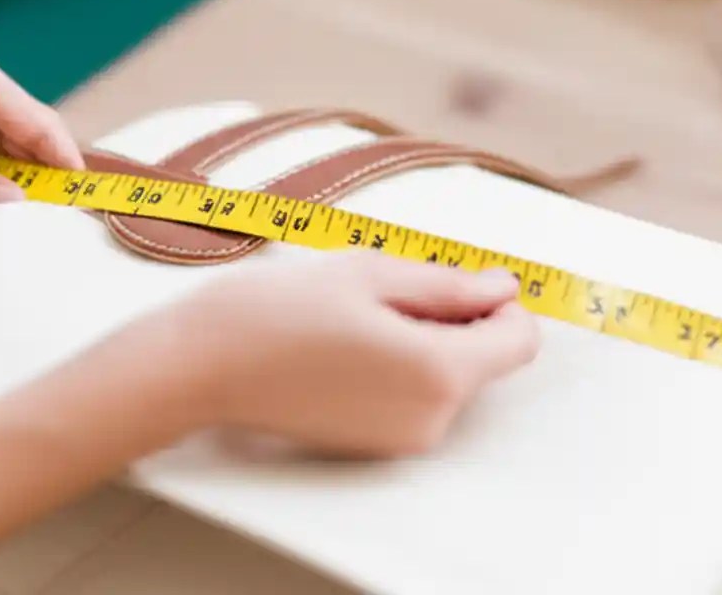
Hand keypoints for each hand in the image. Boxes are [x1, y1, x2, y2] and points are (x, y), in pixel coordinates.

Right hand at [174, 251, 539, 457]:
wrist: (202, 367)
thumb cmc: (275, 313)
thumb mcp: (368, 274)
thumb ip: (447, 284)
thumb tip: (501, 287)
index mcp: (437, 372)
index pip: (519, 341)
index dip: (502, 303)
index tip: (461, 279)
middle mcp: (430, 419)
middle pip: (484, 361)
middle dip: (456, 319)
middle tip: (388, 291)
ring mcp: (402, 440)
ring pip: (449, 379)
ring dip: (424, 342)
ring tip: (356, 319)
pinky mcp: (374, 447)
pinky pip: (416, 400)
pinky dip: (399, 369)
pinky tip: (344, 348)